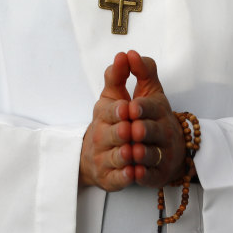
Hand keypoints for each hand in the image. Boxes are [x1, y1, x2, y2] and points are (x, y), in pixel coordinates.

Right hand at [79, 52, 134, 190]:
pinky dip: (126, 177)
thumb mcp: (117, 96)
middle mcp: (102, 136)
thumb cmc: (114, 121)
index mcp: (104, 114)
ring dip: (126, 155)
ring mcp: (105, 158)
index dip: (119, 111)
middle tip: (132, 130)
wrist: (98, 156)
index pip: (110, 111)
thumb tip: (126, 53)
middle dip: (123, 132)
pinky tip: (134, 173)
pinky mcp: (110, 179)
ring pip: (117, 157)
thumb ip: (122, 74)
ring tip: (134, 153)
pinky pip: (118, 179)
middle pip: (114, 134)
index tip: (129, 108)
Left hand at [127, 50, 185, 187]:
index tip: (131, 107)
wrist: (164, 147)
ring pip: (153, 154)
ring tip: (132, 153)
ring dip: (143, 154)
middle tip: (132, 130)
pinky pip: (150, 175)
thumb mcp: (145, 92)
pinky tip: (134, 174)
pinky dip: (143, 175)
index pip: (152, 106)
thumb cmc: (148, 116)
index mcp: (158, 109)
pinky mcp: (156, 174)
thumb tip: (128, 53)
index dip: (142, 107)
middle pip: (153, 130)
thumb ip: (137, 72)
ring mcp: (161, 153)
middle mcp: (162, 131)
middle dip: (143, 130)